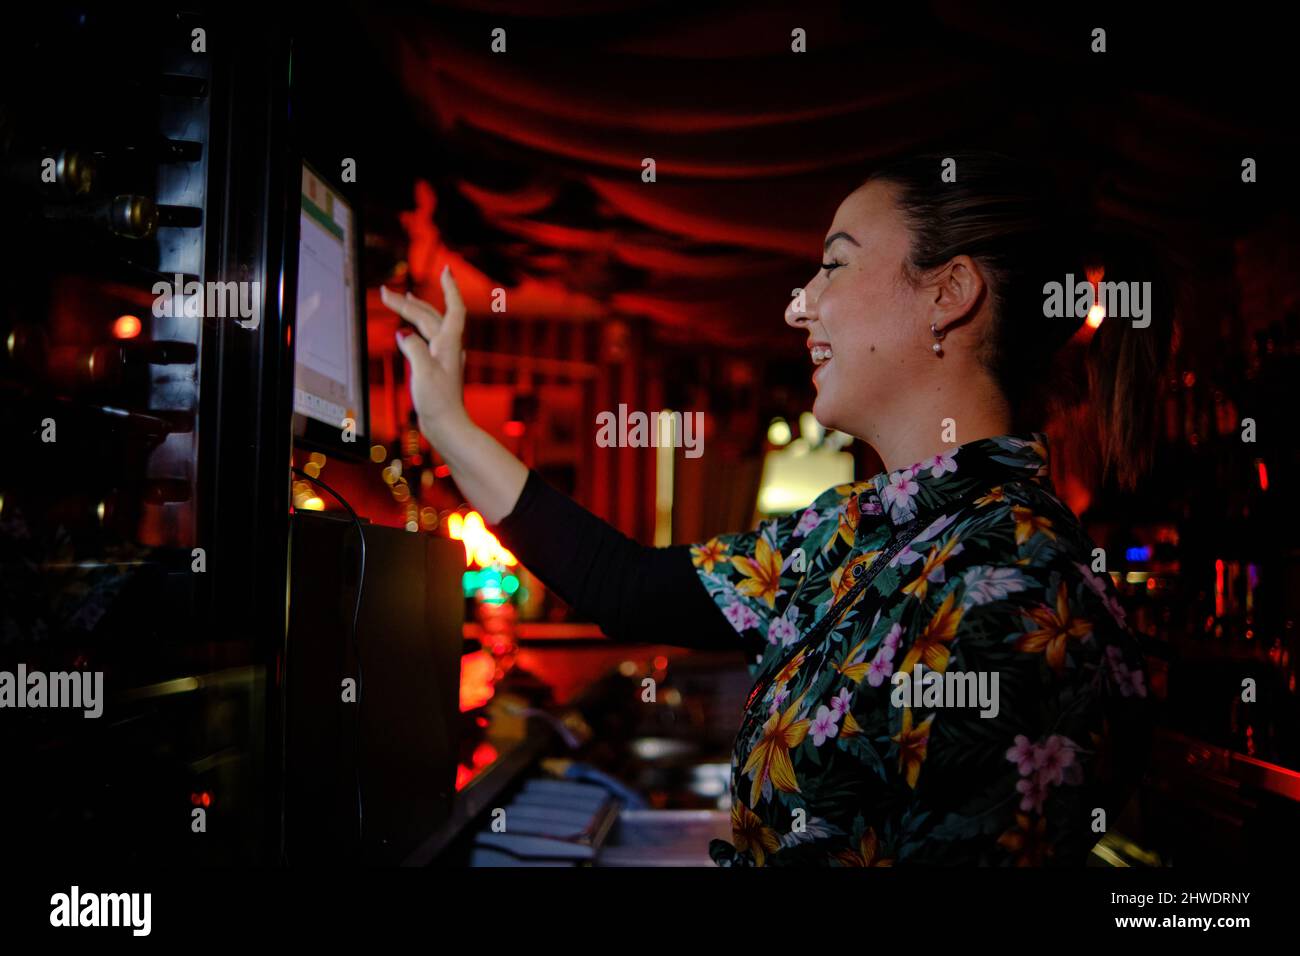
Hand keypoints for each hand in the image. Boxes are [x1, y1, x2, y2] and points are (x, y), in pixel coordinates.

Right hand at [384, 266, 468, 444]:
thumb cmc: (438, 402)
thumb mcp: (423, 371)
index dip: (450, 287)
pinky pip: (425, 342)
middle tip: (384, 292)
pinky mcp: (437, 368)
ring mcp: (443, 358)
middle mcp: (448, 347)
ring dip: (413, 313)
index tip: (445, 269)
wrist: (447, 426)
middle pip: (429, 316)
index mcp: (449, 343)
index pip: (453, 307)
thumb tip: (404, 335)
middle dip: (408, 303)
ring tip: (402, 300)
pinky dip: (414, 332)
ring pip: (428, 328)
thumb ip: (414, 348)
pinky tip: (406, 333)